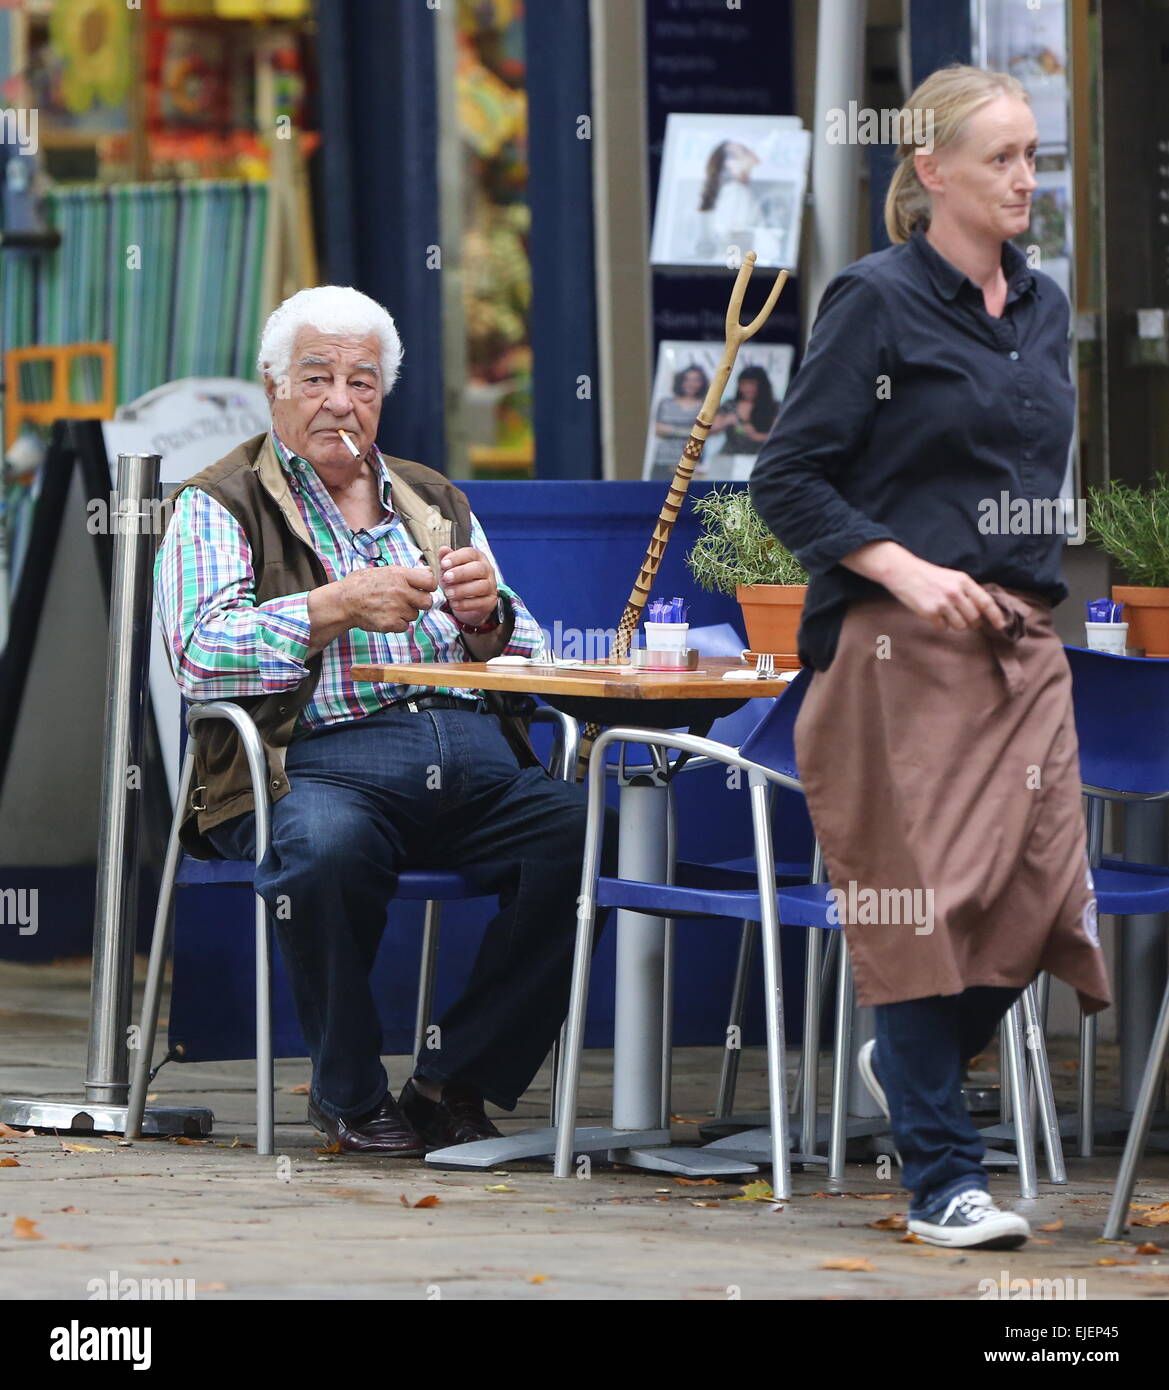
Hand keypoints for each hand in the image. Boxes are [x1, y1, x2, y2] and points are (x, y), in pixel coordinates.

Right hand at [339, 564, 436, 632]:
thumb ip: (407, 573)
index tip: (423, 589)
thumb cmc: (362, 584)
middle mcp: (400, 591)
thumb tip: (428, 572)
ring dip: (406, 613)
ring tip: (390, 607)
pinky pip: (404, 626)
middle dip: (420, 603)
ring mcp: (396, 609)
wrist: (343, 601)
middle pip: (427, 602)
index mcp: (400, 575)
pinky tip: (385, 616)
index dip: (429, 587)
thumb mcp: (384, 571)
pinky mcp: (390, 624)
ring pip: (414, 615)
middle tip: (409, 601)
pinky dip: (397, 624)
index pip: (431, 581)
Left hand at [438, 545, 498, 626]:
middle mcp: (487, 570)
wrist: (466, 601)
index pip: (470, 553)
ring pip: (482, 586)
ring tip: (448, 593)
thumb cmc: (458, 581)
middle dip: (461, 573)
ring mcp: (491, 586)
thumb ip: (446, 559)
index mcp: (477, 558)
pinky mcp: (490, 601)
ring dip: (463, 590)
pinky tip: (454, 604)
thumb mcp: (449, 569)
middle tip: (446, 578)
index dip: (456, 558)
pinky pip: (481, 602)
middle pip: (479, 569)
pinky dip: (466, 604)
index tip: (443, 564)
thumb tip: (443, 549)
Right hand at [880, 553, 1006, 633]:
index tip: (1001, 625)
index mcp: (963, 581)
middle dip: (972, 623)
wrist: (903, 572)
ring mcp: (942, 603)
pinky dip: (940, 624)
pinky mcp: (930, 612)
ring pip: (960, 625)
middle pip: (974, 618)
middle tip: (965, 620)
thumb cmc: (929, 576)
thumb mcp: (952, 577)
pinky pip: (943, 627)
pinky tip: (933, 614)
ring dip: (955, 624)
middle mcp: (955, 592)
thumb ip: (967, 591)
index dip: (995, 615)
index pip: (985, 602)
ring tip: (946, 614)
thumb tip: (981, 611)